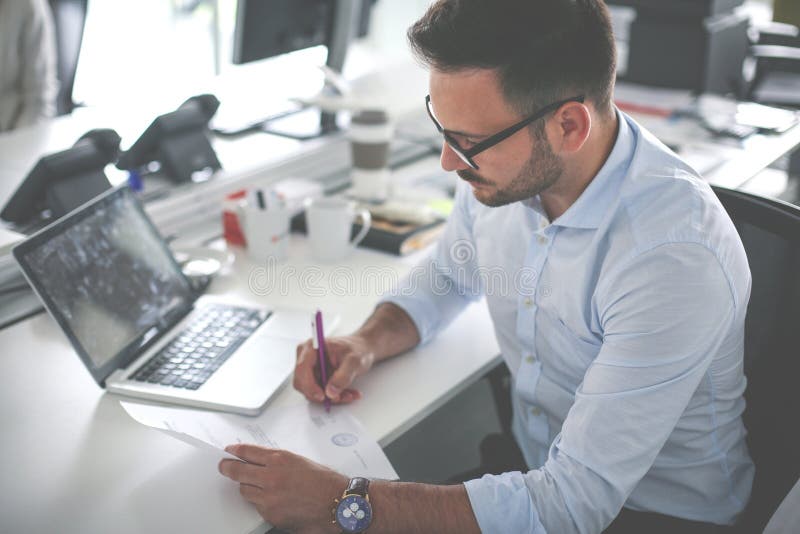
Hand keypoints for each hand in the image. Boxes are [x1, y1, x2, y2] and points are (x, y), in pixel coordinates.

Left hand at [219, 444, 346, 533]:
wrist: (336, 502)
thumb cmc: (323, 481)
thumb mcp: (298, 461)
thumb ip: (275, 460)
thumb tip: (256, 460)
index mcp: (279, 459)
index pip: (247, 452)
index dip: (234, 451)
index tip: (228, 451)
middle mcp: (271, 477)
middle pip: (237, 471)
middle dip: (228, 468)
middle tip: (223, 466)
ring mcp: (269, 497)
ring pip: (245, 490)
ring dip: (248, 487)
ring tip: (258, 485)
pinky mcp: (270, 514)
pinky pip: (257, 506)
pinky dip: (261, 502)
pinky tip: (273, 499)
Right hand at [294, 335, 375, 403]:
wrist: (362, 350)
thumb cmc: (357, 349)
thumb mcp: (355, 361)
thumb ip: (343, 376)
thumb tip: (330, 392)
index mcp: (312, 347)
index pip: (303, 368)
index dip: (309, 385)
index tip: (322, 396)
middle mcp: (307, 357)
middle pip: (303, 383)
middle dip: (322, 394)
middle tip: (340, 397)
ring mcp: (310, 368)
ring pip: (312, 391)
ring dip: (330, 397)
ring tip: (349, 394)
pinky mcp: (315, 378)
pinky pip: (319, 393)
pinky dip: (334, 396)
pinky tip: (347, 393)